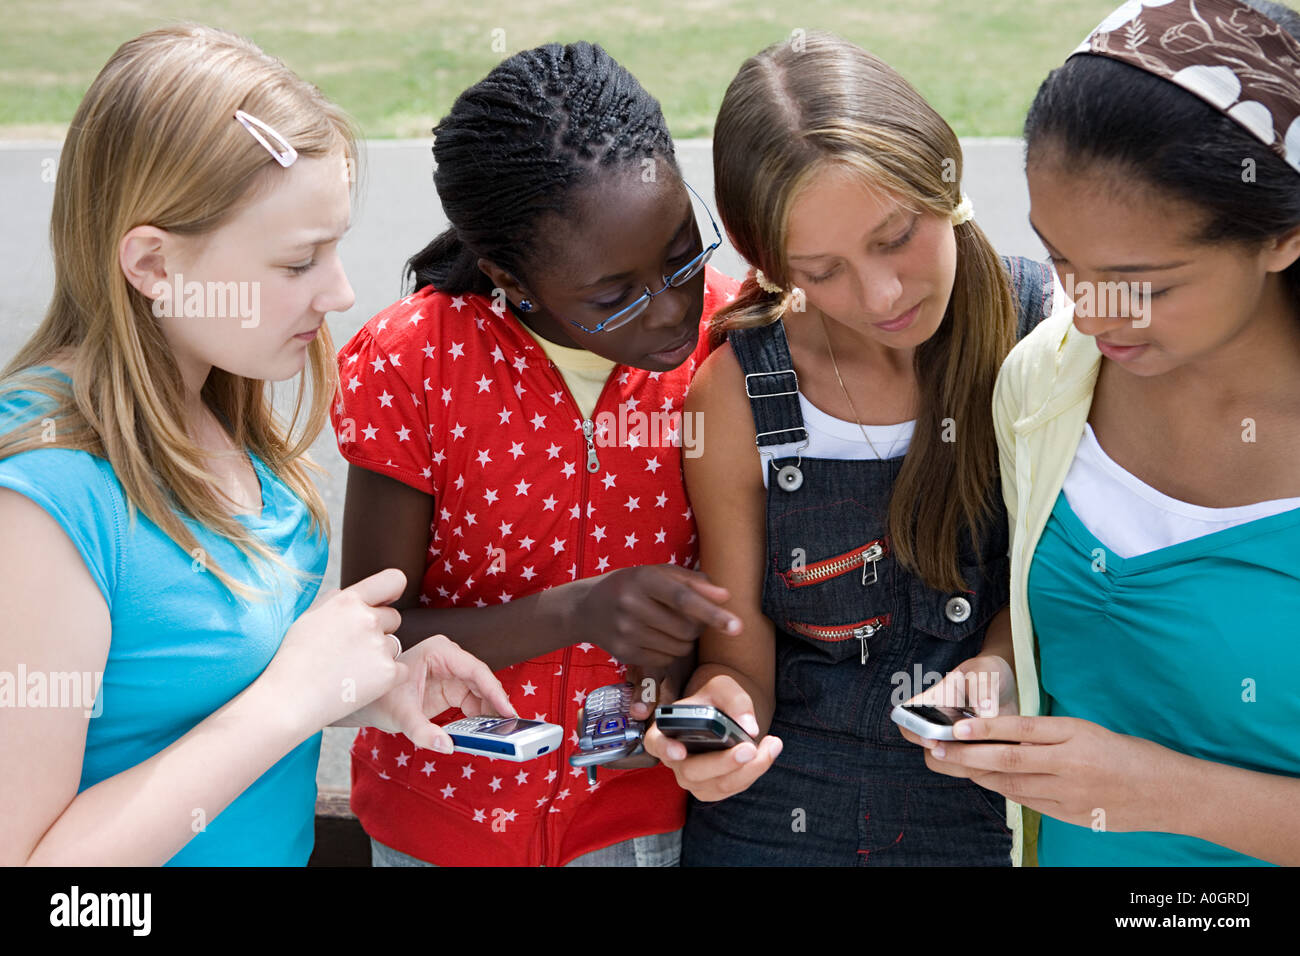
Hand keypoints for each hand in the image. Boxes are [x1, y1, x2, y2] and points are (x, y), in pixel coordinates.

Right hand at [262, 568, 408, 731]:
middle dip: (379, 630)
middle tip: (350, 650)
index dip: (392, 591)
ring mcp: (380, 647)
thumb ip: (333, 601)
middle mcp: (368, 619)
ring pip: (394, 645)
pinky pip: (401, 670)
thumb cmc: (293, 660)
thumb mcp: (307, 619)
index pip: (394, 580)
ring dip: (380, 655)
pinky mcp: (389, 673)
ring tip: (349, 669)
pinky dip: (387, 678)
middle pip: (393, 618)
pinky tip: (360, 684)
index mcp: (348, 601)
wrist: (288, 701)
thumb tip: (350, 593)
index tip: (387, 601)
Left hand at [348, 633, 516, 752]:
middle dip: (495, 705)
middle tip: (508, 729)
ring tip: (498, 734)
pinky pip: (474, 701)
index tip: (508, 712)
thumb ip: (423, 732)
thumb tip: (446, 746)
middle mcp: (450, 659)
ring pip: (481, 692)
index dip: (494, 692)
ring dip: (489, 713)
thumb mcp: (401, 716)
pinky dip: (479, 718)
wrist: (368, 703)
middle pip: (482, 682)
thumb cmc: (380, 699)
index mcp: (439, 652)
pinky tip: (483, 732)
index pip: (475, 670)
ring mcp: (452, 673)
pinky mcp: (452, 688)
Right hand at [577, 565, 740, 670]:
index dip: (712, 613)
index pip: (683, 598)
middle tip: (693, 618)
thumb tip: (725, 596)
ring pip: (679, 647)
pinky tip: (657, 636)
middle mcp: (631, 605)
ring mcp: (626, 632)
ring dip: (686, 639)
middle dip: (699, 626)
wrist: (586, 608)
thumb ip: (692, 581)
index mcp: (642, 579)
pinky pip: (665, 659)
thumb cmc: (632, 585)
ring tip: (671, 625)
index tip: (737, 626)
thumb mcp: (657, 573)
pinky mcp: (624, 653)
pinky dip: (671, 650)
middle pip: (686, 628)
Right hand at [642, 674, 781, 801]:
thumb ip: (734, 700)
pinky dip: (755, 771)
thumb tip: (749, 728)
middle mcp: (676, 761)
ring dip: (749, 769)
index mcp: (667, 732)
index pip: (656, 744)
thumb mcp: (723, 687)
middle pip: (693, 771)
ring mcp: (693, 780)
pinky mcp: (713, 789)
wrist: (726, 713)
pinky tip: (769, 750)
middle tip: (749, 748)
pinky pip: (734, 787)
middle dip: (724, 763)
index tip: (681, 751)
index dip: (666, 750)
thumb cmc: (716, 699)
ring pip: (718, 785)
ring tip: (771, 745)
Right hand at [896, 653, 1016, 774]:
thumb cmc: (987, 672)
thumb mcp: (985, 672)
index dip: (914, 733)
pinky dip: (991, 768)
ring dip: (973, 765)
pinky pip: (977, 771)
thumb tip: (984, 711)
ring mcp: (958, 744)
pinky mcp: (977, 756)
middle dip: (952, 756)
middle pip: (931, 753)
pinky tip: (1007, 754)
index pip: (906, 720)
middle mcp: (940, 728)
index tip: (933, 737)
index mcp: (931, 702)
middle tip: (974, 750)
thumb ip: (982, 689)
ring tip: (997, 750)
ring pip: (955, 766)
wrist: (1008, 684)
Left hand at [918, 714, 1177, 832]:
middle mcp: (1071, 763)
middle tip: (937, 746)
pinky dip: (1003, 788)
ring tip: (950, 761)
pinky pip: (1028, 800)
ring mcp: (1070, 793)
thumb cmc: (1130, 755)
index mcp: (1077, 734)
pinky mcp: (1071, 814)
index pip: (1022, 728)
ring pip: (1012, 782)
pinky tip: (985, 780)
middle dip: (968, 753)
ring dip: (978, 773)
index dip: (986, 727)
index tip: (957, 725)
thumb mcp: (1090, 731)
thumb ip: (1050, 734)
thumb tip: (1005, 732)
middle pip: (1009, 758)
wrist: (1171, 794)